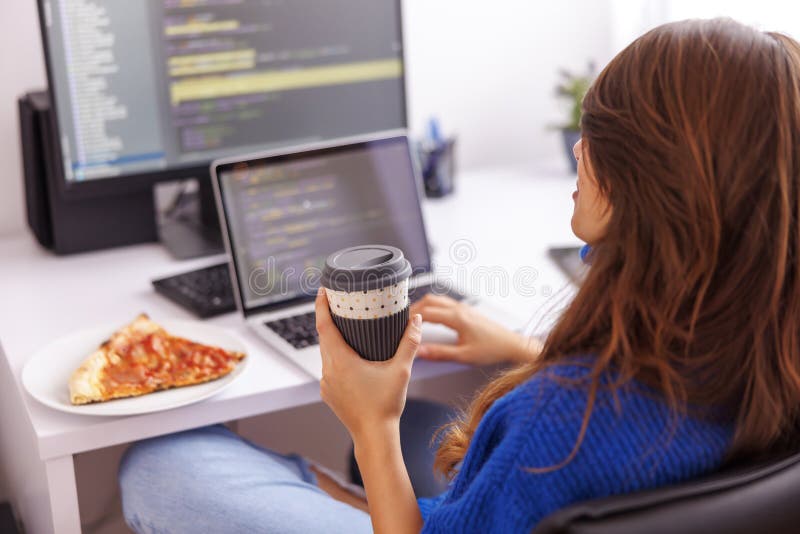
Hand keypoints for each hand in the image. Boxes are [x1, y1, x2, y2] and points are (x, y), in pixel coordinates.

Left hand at [315, 288, 421, 439]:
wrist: (375, 436)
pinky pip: (328, 369)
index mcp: (341, 361)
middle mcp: (328, 371)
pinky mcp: (329, 394)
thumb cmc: (386, 405)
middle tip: (338, 303)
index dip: (321, 306)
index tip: (322, 291)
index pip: (324, 325)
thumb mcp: (401, 370)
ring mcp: (326, 384)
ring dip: (331, 340)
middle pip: (323, 337)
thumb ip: (410, 343)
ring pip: (325, 354)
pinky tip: (348, 357)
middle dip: (328, 319)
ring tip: (344, 327)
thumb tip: (417, 320)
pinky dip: (335, 358)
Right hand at [410, 294, 541, 365]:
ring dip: (423, 306)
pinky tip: (431, 317)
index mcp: (456, 318)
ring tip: (413, 317)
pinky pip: (445, 303)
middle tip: (402, 320)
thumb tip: (419, 352)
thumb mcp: (464, 355)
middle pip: (429, 301)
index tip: (399, 325)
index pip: (426, 312)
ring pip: (437, 299)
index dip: (410, 318)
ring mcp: (463, 308)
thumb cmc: (492, 349)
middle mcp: (459, 309)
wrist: (511, 344)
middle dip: (414, 309)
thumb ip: (440, 353)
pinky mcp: (467, 310)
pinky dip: (433, 306)